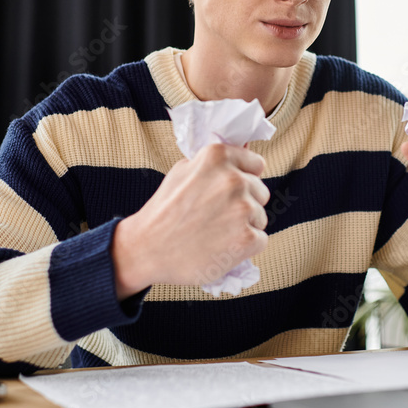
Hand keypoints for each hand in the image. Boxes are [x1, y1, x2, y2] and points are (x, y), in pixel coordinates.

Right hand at [111, 143, 270, 298]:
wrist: (147, 250)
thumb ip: (213, 164)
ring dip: (244, 226)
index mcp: (218, 157)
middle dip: (244, 204)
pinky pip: (260, 240)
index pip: (256, 165)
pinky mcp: (247, 238)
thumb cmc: (163, 212)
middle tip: (217, 216)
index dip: (245, 179)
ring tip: (215, 233)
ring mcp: (242, 209)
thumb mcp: (182, 171)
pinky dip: (244, 247)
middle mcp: (233, 179)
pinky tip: (221, 247)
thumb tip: (238, 157)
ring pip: (261, 217)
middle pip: (261, 192)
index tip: (231, 192)